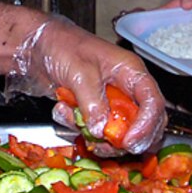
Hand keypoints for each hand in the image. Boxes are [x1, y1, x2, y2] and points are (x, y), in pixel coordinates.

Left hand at [6, 17, 166, 155]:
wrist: (38, 45)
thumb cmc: (62, 46)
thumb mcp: (79, 72)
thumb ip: (92, 102)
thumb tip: (102, 130)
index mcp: (131, 72)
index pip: (153, 103)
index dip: (147, 126)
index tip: (129, 143)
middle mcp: (126, 89)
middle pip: (144, 124)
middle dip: (126, 140)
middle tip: (107, 146)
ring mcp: (111, 101)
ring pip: (120, 133)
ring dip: (98, 137)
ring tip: (75, 123)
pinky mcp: (95, 111)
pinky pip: (95, 131)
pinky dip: (79, 129)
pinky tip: (62, 110)